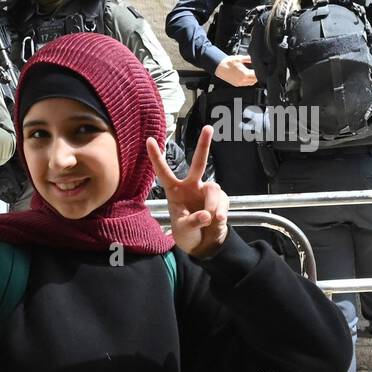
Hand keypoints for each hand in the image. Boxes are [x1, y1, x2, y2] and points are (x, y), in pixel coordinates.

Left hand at [147, 125, 227, 258]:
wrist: (203, 243)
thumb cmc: (186, 233)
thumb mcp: (183, 230)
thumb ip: (193, 222)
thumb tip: (206, 215)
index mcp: (175, 191)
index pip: (164, 172)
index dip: (156, 157)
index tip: (148, 140)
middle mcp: (192, 186)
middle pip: (198, 163)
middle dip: (204, 145)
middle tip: (208, 128)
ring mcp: (207, 191)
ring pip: (213, 189)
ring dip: (212, 205)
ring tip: (211, 218)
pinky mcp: (221, 199)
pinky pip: (223, 200)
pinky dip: (220, 211)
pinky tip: (218, 220)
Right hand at [214, 54, 257, 87]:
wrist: (219, 67)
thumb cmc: (227, 63)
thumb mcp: (240, 58)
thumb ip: (249, 59)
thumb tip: (255, 59)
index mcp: (245, 74)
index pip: (256, 75)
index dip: (259, 72)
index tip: (260, 69)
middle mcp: (242, 80)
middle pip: (254, 80)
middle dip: (256, 76)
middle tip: (257, 71)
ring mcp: (239, 83)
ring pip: (250, 83)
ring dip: (253, 79)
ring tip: (252, 74)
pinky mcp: (236, 84)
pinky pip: (245, 84)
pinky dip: (248, 81)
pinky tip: (246, 76)